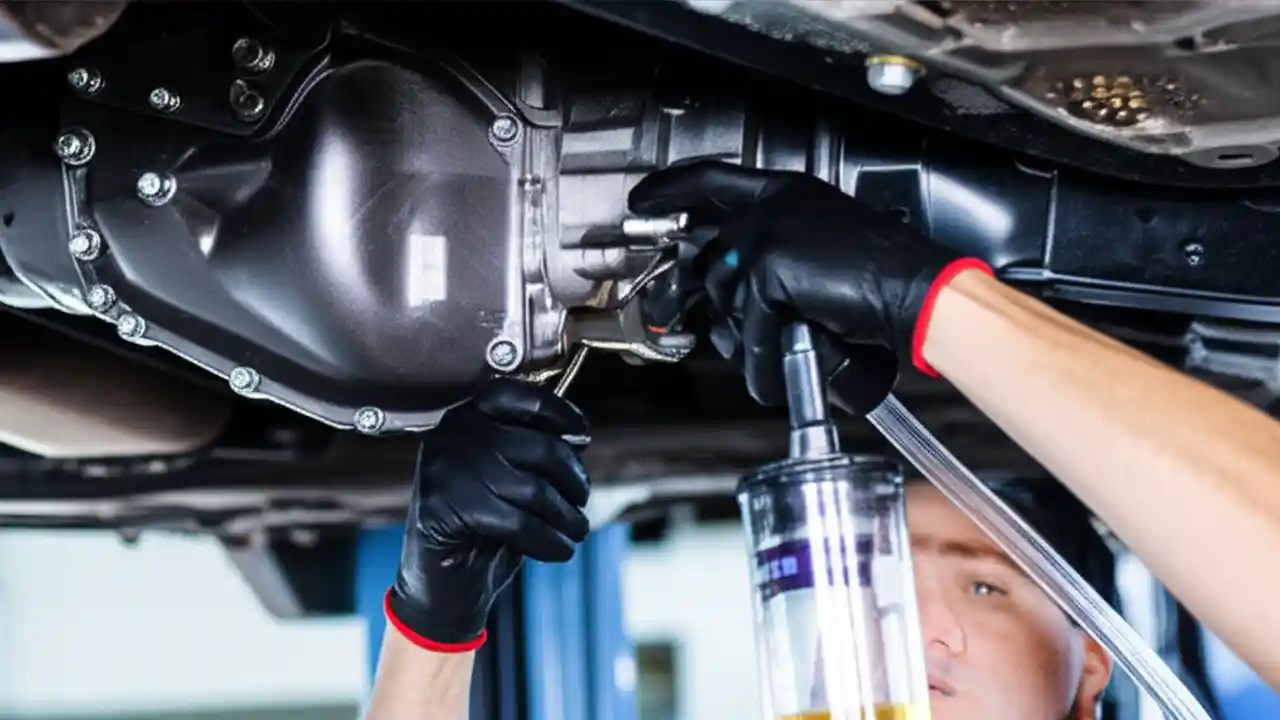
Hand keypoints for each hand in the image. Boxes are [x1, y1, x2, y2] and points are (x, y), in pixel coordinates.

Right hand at [386, 379, 590, 651]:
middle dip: (573, 480)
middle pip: (539, 448)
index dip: (559, 412)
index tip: (582, 436)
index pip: (519, 396)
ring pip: (533, 490)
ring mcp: (442, 471)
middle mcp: (452, 435)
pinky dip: (549, 541)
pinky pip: (517, 523)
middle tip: (581, 502)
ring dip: (566, 517)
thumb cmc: (485, 524)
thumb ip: (533, 448)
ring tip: (576, 530)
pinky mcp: (441, 510)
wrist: (443, 582)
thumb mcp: (509, 475)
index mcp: (468, 416)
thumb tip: (577, 438)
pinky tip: (560, 550)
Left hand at [628, 161, 989, 407]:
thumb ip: (775, 255)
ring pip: (724, 299)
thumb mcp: (821, 248)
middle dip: (699, 296)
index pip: (712, 180)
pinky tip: (772, 375)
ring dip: (743, 338)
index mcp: (786, 194)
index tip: (642, 200)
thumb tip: (729, 289)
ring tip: (770, 353)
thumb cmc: (882, 275)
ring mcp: (767, 237)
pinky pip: (748, 330)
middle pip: (709, 255)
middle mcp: (771, 208)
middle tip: (684, 315)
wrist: (915, 290)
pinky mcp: (769, 271)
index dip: (671, 188)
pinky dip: (761, 363)